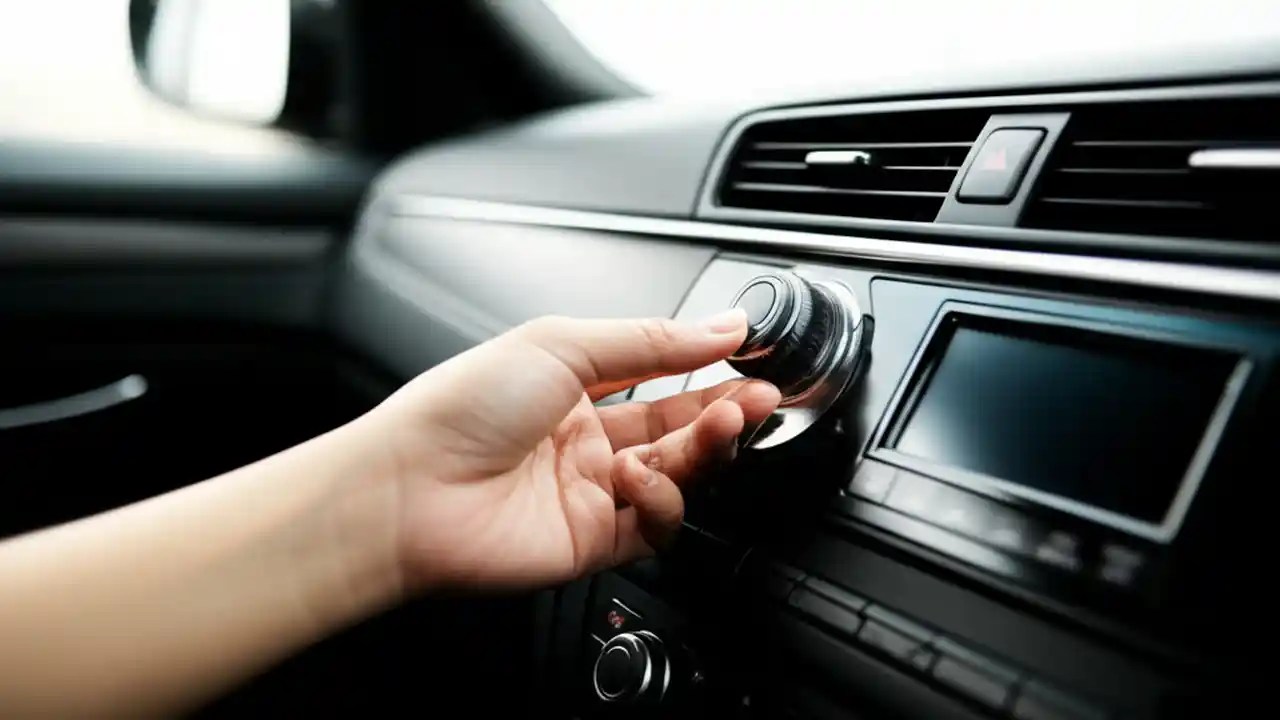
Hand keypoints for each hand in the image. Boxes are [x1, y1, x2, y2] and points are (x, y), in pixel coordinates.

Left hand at [359, 310, 780, 592]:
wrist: (409, 488)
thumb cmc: (462, 407)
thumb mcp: (562, 344)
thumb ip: (651, 340)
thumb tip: (723, 323)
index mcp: (572, 387)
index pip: (661, 377)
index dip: (710, 369)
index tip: (752, 356)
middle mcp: (585, 442)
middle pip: (678, 429)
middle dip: (725, 412)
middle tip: (762, 396)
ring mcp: (590, 493)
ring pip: (678, 476)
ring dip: (707, 450)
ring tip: (724, 425)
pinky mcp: (592, 542)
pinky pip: (655, 525)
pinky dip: (662, 499)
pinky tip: (640, 476)